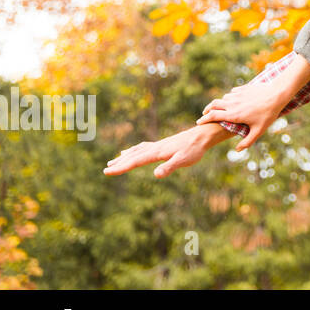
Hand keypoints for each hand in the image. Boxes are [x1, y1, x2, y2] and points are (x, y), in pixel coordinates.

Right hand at [103, 123, 227, 177]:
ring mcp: (158, 145)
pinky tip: (132, 152)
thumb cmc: (194, 149)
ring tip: (113, 161)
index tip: (107, 172)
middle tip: (105, 170)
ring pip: (137, 151)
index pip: (135, 161)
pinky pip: (143, 148)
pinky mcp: (163, 145)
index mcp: (157, 152)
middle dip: (119, 163)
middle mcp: (155, 147)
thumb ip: (169, 167)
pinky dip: (134, 151)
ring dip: (124, 157)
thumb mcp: (183, 160)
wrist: (203, 135)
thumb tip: (156, 174)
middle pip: (133, 156)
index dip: (121, 167)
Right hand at [196, 78, 289, 150]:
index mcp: (234, 114)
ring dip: (219, 103)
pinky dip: (229, 97)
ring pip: (223, 98)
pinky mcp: (243, 88)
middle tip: (205, 114)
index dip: (203, 120)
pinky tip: (231, 100)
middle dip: (207, 110)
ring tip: (219, 109)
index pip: (213, 116)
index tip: (198, 123)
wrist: (277, 94)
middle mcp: (232, 103)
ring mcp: (237, 95)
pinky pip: (232, 92)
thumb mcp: (259, 130)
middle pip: (213, 105)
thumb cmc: (268, 114)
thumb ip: (247, 141)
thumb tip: (238, 150)